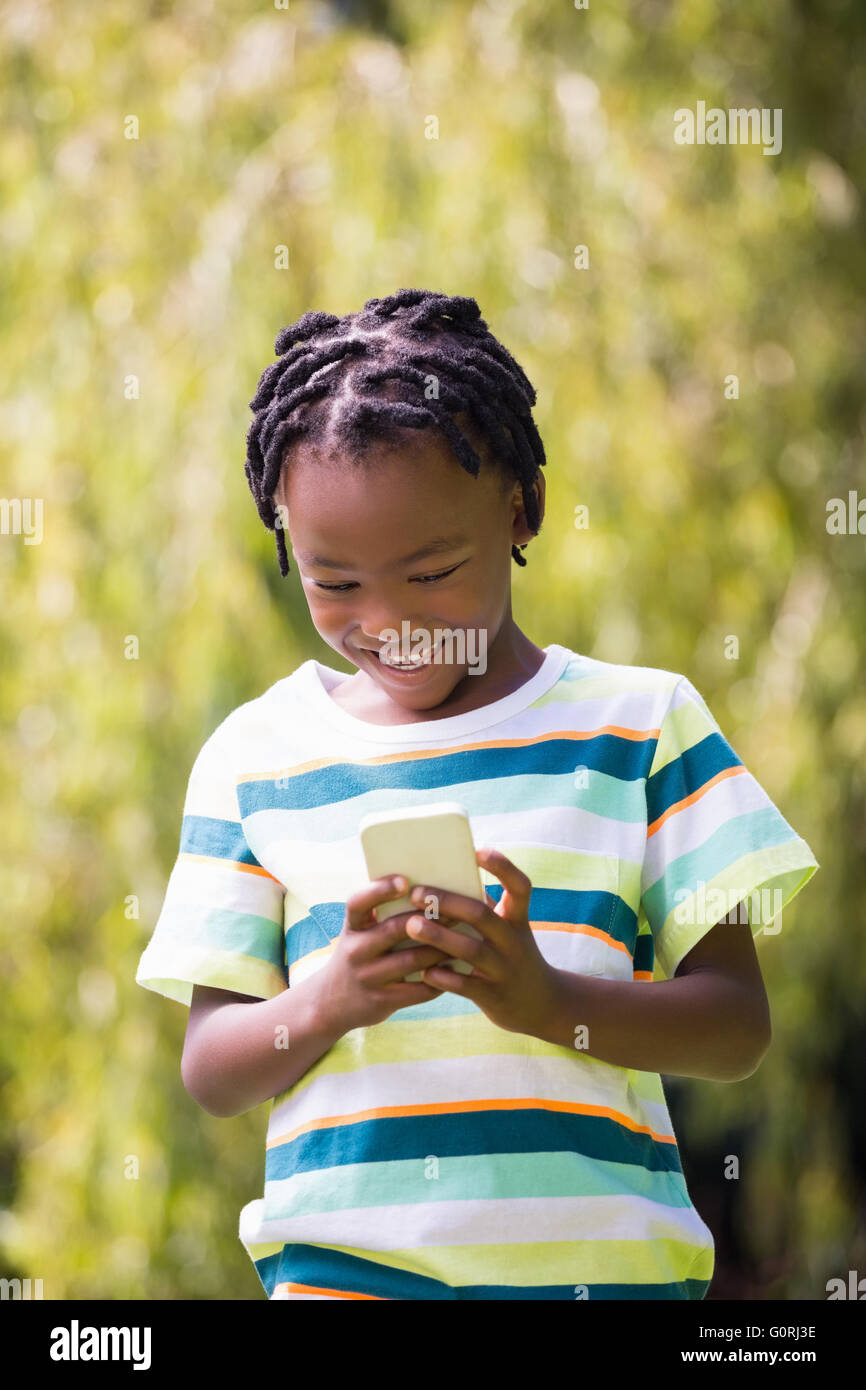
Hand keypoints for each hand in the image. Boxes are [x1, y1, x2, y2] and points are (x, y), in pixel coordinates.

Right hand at [317, 875, 455, 1034]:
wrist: (331, 1003)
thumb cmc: (358, 955)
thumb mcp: (358, 932)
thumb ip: (381, 913)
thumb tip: (427, 889)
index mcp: (352, 927)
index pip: (358, 903)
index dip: (379, 890)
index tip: (404, 882)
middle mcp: (356, 950)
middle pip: (394, 929)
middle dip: (428, 919)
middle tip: (456, 911)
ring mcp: (368, 978)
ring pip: (412, 960)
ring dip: (441, 949)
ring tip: (464, 938)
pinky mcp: (382, 1001)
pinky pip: (417, 990)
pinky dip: (440, 979)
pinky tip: (457, 969)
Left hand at [403, 848, 562, 1037]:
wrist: (541, 1004)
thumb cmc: (512, 955)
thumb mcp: (509, 929)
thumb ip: (484, 907)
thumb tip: (444, 875)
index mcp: (518, 919)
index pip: (520, 887)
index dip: (502, 867)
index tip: (477, 851)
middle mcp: (514, 942)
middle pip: (482, 915)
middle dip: (447, 902)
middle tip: (417, 894)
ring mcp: (504, 970)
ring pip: (470, 951)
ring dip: (438, 937)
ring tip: (411, 926)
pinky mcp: (494, 996)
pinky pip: (465, 986)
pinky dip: (443, 977)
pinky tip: (423, 971)